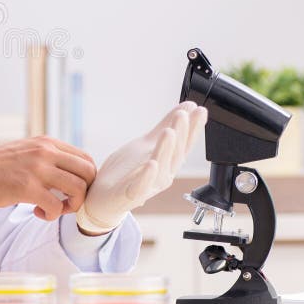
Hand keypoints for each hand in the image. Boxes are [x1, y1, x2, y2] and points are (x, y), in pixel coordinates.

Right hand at [0, 137, 97, 221]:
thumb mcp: (27, 152)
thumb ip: (48, 159)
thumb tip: (71, 177)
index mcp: (47, 143)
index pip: (86, 159)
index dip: (86, 180)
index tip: (72, 191)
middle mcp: (46, 151)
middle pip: (88, 172)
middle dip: (84, 193)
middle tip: (67, 202)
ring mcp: (37, 168)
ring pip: (78, 189)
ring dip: (70, 206)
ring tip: (53, 208)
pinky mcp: (27, 187)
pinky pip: (56, 206)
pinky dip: (51, 215)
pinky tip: (37, 211)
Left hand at [76, 100, 207, 234]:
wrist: (103, 197)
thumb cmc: (126, 171)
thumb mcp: (146, 143)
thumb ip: (165, 125)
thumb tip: (186, 106)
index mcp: (167, 162)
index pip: (184, 143)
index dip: (193, 128)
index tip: (200, 110)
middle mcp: (163, 175)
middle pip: (175, 154)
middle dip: (181, 134)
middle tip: (183, 115)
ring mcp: (148, 186)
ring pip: (161, 168)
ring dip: (166, 150)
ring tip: (169, 132)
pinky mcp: (131, 195)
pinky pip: (141, 186)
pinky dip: (147, 175)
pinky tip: (151, 163)